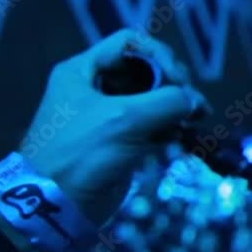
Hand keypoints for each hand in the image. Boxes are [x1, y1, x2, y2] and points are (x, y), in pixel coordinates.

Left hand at [21, 30, 208, 225]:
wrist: (55, 207)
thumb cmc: (81, 153)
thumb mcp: (124, 119)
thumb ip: (166, 102)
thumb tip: (195, 102)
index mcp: (83, 71)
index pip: (130, 43)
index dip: (159, 55)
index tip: (176, 81)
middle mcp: (95, 88)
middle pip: (146, 70)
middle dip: (173, 83)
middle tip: (191, 103)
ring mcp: (109, 117)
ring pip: (153, 99)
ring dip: (177, 106)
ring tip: (197, 119)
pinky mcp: (121, 143)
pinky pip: (153, 125)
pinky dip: (171, 127)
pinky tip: (185, 135)